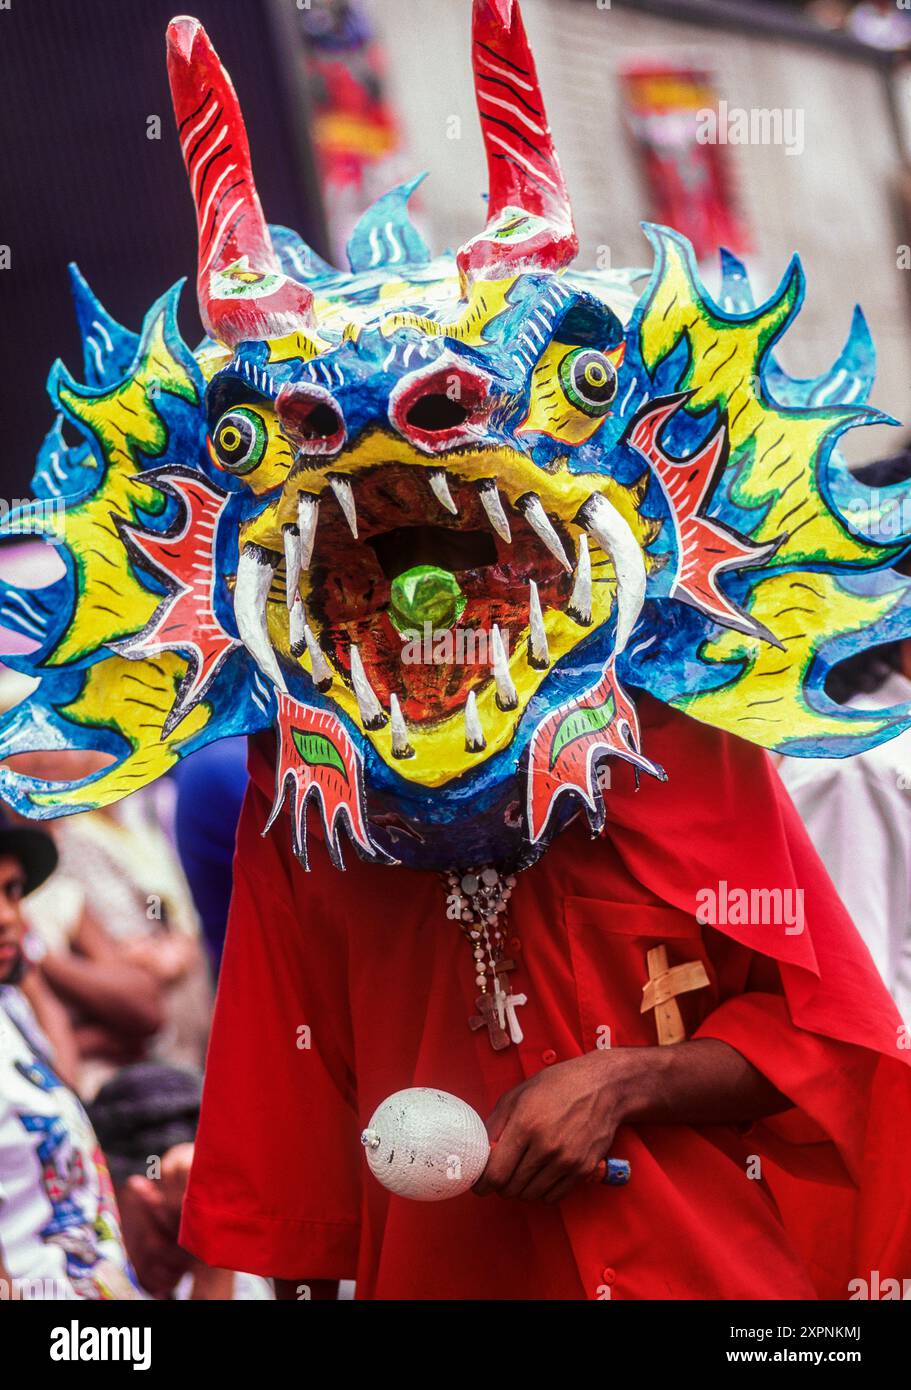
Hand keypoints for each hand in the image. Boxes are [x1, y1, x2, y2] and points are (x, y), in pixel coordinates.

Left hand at [473, 1049, 637, 1204]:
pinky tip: (541, 1175)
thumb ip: (494, 1124)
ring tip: (522, 1172)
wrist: (602, 1087)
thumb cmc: (557, 1085)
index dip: (483, 1184)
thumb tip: (480, 1152)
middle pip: (511, 1188)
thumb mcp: (518, 1095)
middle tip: (502, 1174)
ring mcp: (567, 1161)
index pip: (495, 1173)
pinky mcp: (583, 1170)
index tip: (480, 1184)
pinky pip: (553, 1197)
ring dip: (521, 1189)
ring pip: (530, 1195)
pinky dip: (542, 1191)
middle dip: (501, 1185)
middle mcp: (546, 1146)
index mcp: (525, 1124)